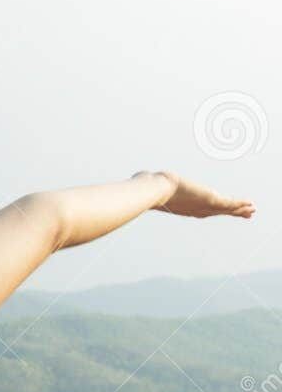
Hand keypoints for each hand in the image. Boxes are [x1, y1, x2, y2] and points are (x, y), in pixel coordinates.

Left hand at [138, 170, 255, 218]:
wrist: (154, 190)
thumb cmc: (148, 187)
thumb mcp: (152, 184)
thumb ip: (148, 181)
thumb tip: (140, 176)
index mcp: (184, 206)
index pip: (203, 210)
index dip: (215, 210)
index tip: (223, 210)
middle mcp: (194, 209)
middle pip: (218, 212)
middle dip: (232, 212)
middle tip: (247, 214)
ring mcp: (202, 206)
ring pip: (226, 209)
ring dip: (239, 209)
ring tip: (252, 210)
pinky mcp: (209, 200)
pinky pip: (229, 204)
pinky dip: (240, 204)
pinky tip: (250, 205)